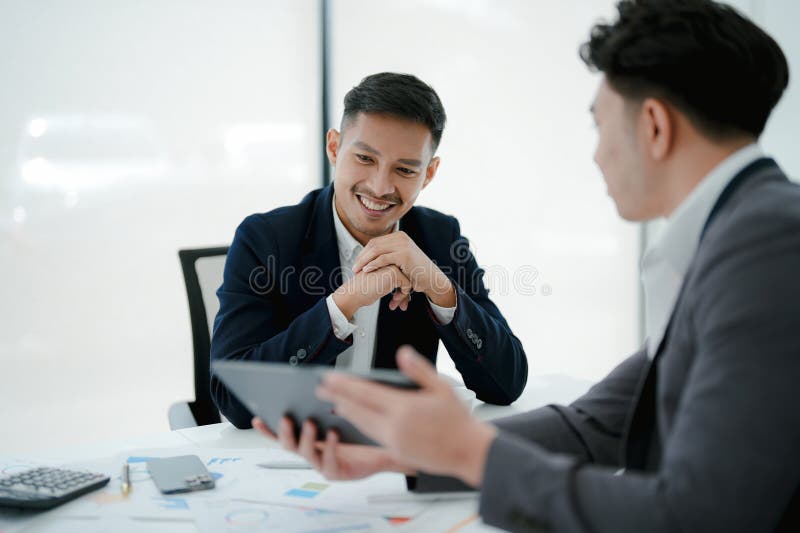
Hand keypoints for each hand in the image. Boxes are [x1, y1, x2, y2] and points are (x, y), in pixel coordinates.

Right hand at [252, 416, 413, 480]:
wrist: (385, 448)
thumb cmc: (360, 431)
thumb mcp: (339, 414)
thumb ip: (324, 404)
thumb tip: (313, 385)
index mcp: (308, 437)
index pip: (282, 433)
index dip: (267, 429)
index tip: (257, 417)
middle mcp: (312, 451)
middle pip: (289, 445)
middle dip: (284, 431)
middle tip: (285, 417)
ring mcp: (322, 463)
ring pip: (306, 453)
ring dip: (306, 437)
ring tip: (310, 422)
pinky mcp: (337, 472)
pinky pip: (328, 461)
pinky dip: (329, 447)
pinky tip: (333, 434)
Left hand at [316, 346, 496, 485]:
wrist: (468, 452)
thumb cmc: (458, 419)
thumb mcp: (442, 388)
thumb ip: (419, 370)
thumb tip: (402, 352)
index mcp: (404, 408)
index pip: (366, 394)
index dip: (344, 385)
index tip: (328, 378)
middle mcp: (395, 427)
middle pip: (358, 410)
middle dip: (337, 398)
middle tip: (320, 388)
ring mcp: (394, 442)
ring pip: (363, 424)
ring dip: (346, 412)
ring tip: (334, 402)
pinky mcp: (396, 453)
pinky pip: (371, 436)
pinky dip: (359, 426)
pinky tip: (355, 420)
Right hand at [332, 265, 412, 320]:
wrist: (353, 293)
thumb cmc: (363, 290)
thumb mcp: (379, 284)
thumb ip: (390, 282)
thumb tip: (405, 295)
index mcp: (385, 260)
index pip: (402, 272)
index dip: (401, 287)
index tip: (397, 299)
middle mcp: (389, 259)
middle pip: (407, 275)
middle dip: (405, 291)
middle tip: (402, 304)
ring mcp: (392, 264)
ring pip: (409, 279)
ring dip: (405, 294)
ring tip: (398, 303)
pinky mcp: (394, 272)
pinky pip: (408, 284)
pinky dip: (403, 294)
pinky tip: (394, 300)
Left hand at [352, 232, 455, 307]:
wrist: (431, 279)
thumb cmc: (416, 272)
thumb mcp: (402, 258)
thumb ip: (389, 254)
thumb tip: (372, 255)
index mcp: (399, 236)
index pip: (375, 242)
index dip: (363, 253)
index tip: (357, 263)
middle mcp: (400, 237)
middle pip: (374, 245)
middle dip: (362, 257)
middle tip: (354, 268)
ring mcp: (403, 244)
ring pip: (376, 250)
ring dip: (364, 261)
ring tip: (357, 270)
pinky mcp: (404, 254)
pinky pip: (383, 258)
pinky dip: (373, 264)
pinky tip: (366, 270)